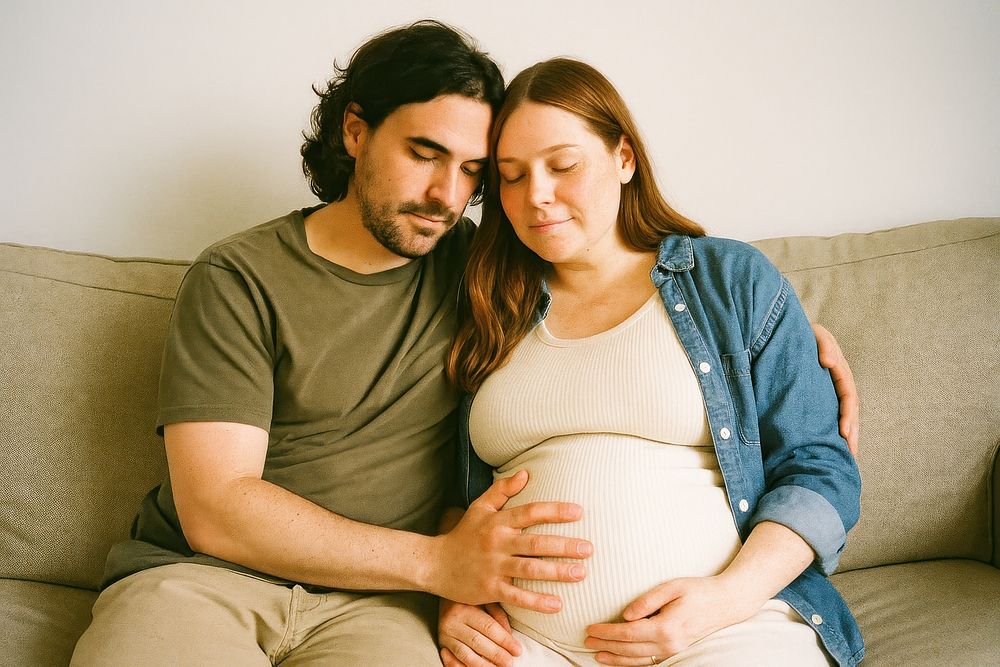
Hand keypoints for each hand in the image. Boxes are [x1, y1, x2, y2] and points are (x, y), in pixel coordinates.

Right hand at [431, 470, 591, 612]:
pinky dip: (537, 601)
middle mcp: (497, 543)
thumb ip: (502, 490)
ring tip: (581, 574)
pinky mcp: (490, 589)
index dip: (555, 511)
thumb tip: (526, 472)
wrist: (435, 564)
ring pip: (530, 570)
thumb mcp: (479, 507)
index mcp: (497, 521)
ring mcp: (493, 567)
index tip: (579, 512)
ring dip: (557, 572)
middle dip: (564, 546)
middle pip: (535, 543)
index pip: (530, 512)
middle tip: (589, 549)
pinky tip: (558, 604)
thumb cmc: (463, 534)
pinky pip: (517, 596)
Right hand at [439, 600, 519, 666]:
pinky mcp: (441, 645)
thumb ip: (498, 614)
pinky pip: (451, 661)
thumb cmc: (470, 598)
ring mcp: (445, 635)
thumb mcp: (485, 600)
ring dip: (482, 665)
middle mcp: (453, 622)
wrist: (446, 592)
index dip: (504, 640)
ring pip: (465, 654)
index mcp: (465, 609)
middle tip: (509, 663)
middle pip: (477, 642)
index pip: (488, 627)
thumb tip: (510, 634)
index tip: (517, 650)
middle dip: (496, 655)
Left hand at [585, 575, 760, 663]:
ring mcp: (673, 651)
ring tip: (596, 655)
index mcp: (665, 627)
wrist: (726, 603)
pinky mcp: (676, 651)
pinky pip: (649, 662)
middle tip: (586, 641)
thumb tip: (625, 615)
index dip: (606, 632)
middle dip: (605, 646)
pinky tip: (620, 660)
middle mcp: (669, 644)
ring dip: (615, 659)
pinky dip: (631, 663)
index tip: (589, 629)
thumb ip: (647, 601)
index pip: (627, 633)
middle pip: (628, 649)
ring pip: (637, 661)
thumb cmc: (698, 590)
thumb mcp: (672, 587)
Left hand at [812, 323, 859, 456]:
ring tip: (849, 458)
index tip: (844, 432)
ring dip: (848, 436)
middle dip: (851, 433)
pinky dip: (836, 431)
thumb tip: (828, 362)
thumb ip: (824, 345)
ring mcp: (831, 390)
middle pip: (850, 411)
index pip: (848, 396)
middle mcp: (839, 383)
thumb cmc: (804, 334)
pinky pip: (831, 416)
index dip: (847, 415)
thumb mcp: (816, 334)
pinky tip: (836, 448)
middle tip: (850, 453)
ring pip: (844, 416)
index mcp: (839, 371)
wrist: (791, 335)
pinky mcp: (822, 397)